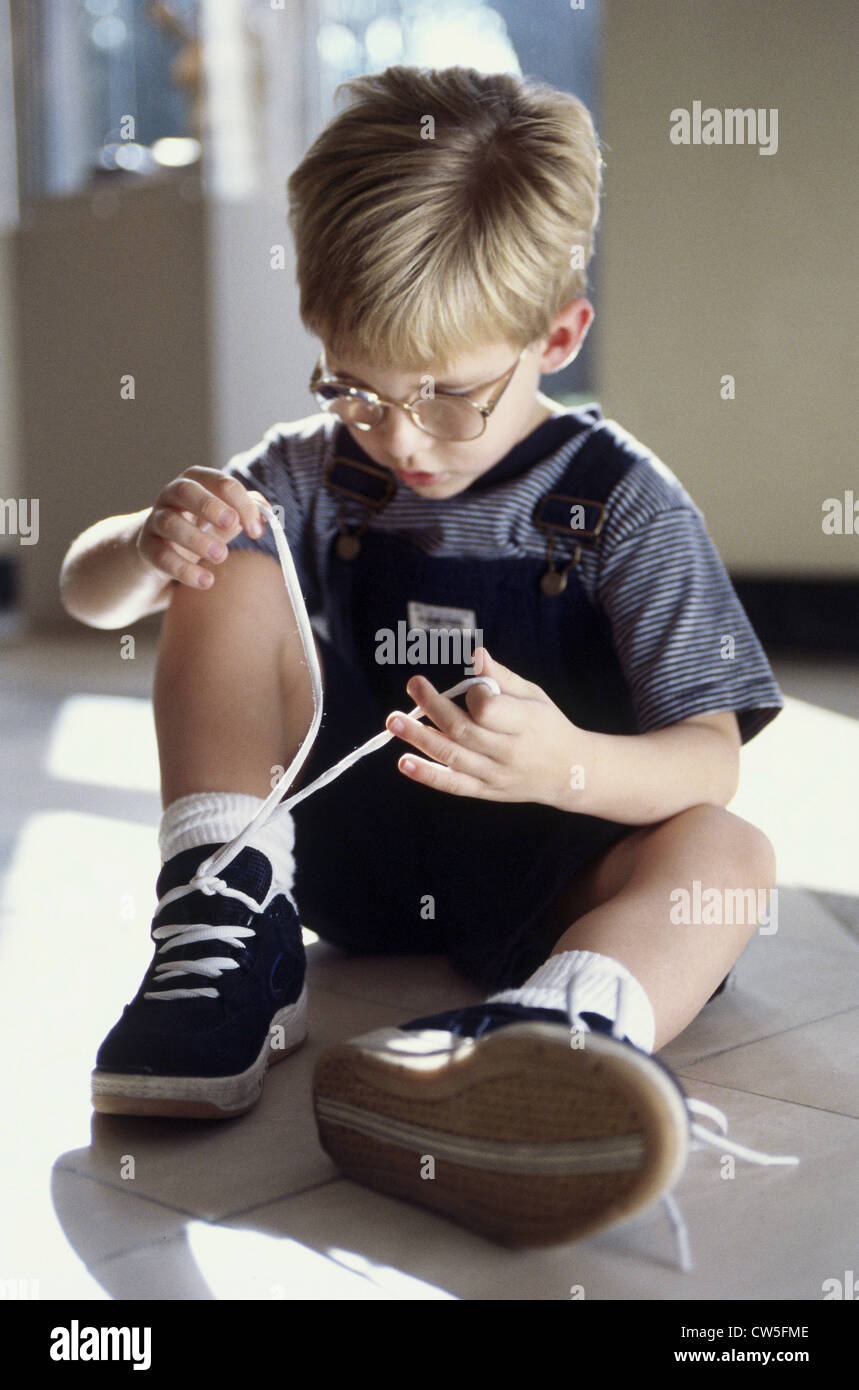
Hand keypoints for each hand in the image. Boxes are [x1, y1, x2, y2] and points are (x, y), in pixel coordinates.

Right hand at [136, 467, 267, 588]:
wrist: (160, 549)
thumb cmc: (200, 527)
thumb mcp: (225, 517)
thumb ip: (248, 511)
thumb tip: (268, 516)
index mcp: (197, 482)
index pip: (221, 483)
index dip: (242, 504)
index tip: (257, 531)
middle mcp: (172, 495)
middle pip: (185, 490)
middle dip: (209, 506)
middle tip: (232, 525)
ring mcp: (155, 520)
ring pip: (170, 523)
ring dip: (197, 539)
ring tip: (221, 557)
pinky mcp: (146, 548)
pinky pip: (161, 556)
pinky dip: (184, 569)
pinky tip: (205, 581)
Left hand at [385, 646, 590, 806]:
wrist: (569, 773)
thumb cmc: (546, 725)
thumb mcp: (533, 696)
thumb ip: (502, 677)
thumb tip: (475, 652)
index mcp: (525, 722)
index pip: (488, 708)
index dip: (472, 693)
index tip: (469, 685)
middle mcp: (509, 752)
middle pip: (462, 730)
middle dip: (432, 706)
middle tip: (413, 685)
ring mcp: (496, 774)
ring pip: (452, 756)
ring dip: (419, 738)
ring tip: (394, 721)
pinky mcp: (486, 791)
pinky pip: (453, 785)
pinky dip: (427, 775)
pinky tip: (404, 762)